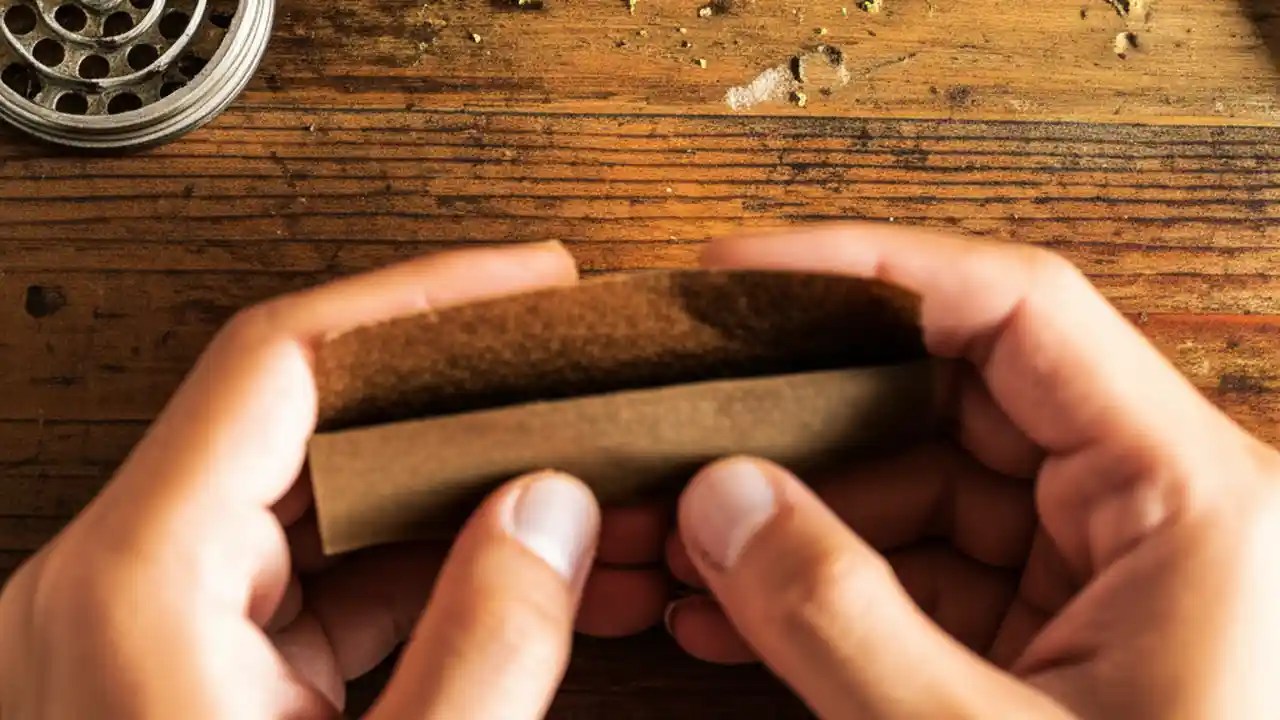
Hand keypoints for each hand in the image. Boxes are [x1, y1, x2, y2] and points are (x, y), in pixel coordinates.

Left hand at [0, 242, 668, 718]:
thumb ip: (487, 650)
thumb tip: (552, 515)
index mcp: (142, 581)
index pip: (286, 362)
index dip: (420, 300)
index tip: (528, 280)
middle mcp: (127, 583)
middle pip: (312, 425)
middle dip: (463, 404)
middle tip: (571, 379)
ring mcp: (152, 631)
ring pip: (323, 509)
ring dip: (454, 499)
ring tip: (574, 489)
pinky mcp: (190, 679)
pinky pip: (316, 589)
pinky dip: (418, 577)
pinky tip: (519, 580)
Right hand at [659, 225, 1279, 716]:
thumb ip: (841, 620)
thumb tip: (719, 499)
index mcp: (1191, 500)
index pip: (1019, 311)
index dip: (871, 271)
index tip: (740, 274)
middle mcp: (1150, 516)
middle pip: (952, 397)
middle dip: (801, 415)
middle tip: (681, 416)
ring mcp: (1098, 580)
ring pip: (922, 491)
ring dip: (795, 515)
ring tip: (675, 536)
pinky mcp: (1053, 641)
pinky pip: (925, 576)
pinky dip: (827, 588)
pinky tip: (728, 609)